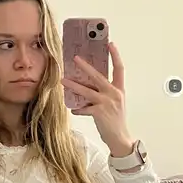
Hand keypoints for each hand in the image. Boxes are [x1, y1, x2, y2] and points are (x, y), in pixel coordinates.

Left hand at [61, 42, 134, 157]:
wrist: (119, 138)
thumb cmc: (115, 120)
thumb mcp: (115, 103)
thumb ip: (105, 93)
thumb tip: (88, 84)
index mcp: (119, 89)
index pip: (119, 68)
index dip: (115, 55)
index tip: (110, 44)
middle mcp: (114, 93)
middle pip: (98, 75)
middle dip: (86, 66)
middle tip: (75, 58)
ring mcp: (106, 102)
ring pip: (86, 90)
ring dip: (73, 85)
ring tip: (63, 80)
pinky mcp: (99, 112)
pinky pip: (84, 108)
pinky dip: (77, 109)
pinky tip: (73, 109)